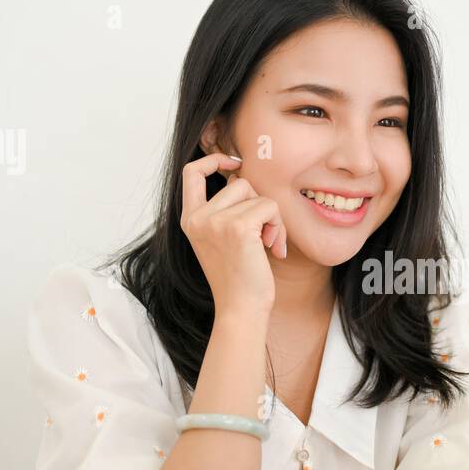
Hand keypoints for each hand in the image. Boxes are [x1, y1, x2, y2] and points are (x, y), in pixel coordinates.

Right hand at [180, 152, 286, 316]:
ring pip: (256, 193)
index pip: (192, 172)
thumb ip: (224, 210)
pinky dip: (278, 225)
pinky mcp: (238, 227)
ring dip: (271, 217)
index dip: (213, 160)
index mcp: (190, 220)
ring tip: (268, 243)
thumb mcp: (220, 239)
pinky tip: (274, 248)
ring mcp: (215, 221)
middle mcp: (198, 218)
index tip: (233, 164)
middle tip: (265, 232)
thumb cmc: (238, 278)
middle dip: (258, 203)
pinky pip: (269, 206)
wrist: (241, 309)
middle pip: (238, 182)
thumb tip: (240, 176)